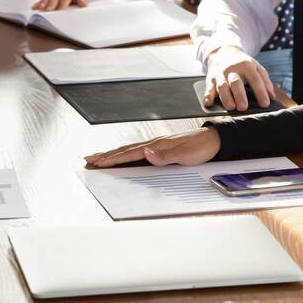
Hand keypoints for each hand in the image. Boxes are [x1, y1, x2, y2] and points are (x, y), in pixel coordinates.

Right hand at [84, 127, 221, 167]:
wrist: (214, 139)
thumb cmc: (201, 147)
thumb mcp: (185, 155)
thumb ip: (165, 156)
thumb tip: (146, 154)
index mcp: (156, 146)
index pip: (129, 153)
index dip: (112, 159)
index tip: (97, 163)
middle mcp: (153, 144)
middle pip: (124, 150)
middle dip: (105, 155)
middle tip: (88, 160)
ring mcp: (156, 145)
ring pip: (129, 150)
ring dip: (112, 154)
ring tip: (99, 157)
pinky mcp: (160, 148)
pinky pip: (137, 151)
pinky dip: (125, 153)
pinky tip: (122, 156)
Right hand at [203, 44, 276, 110]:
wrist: (224, 53)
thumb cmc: (243, 65)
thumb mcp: (256, 68)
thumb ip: (265, 81)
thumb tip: (272, 97)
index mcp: (247, 66)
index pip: (255, 80)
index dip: (261, 92)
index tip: (265, 104)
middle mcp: (233, 69)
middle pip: (236, 82)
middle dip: (239, 95)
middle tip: (243, 107)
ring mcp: (221, 74)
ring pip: (222, 85)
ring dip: (225, 96)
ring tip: (230, 107)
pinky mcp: (211, 78)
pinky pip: (209, 87)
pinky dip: (207, 95)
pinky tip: (208, 103)